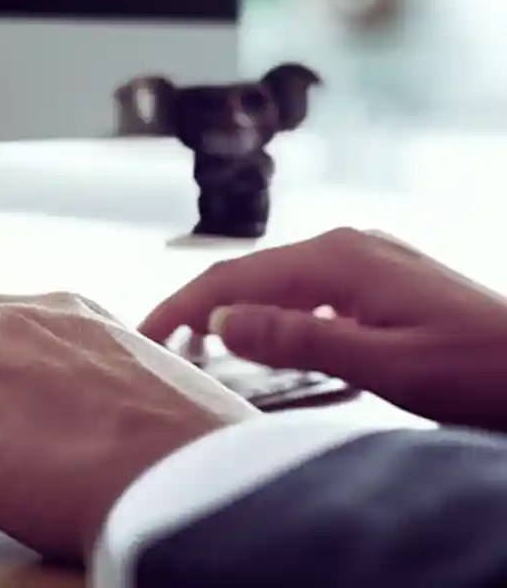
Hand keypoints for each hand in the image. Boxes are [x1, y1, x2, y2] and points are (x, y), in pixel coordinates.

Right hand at [140, 227, 506, 429]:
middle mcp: (347, 245)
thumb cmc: (477, 371)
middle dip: (199, 307)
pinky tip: (265, 341)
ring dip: (234, 312)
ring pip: (278, 282)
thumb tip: (216, 321)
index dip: (182, 307)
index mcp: (339, 258)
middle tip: (159, 349)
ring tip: (198, 349)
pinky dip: (272, 315)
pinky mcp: (382, 278)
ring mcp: (367, 258)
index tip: (143, 337)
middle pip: (251, 274)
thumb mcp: (384, 365)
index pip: (235, 278)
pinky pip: (307, 291)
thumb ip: (298, 340)